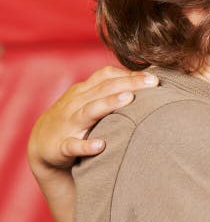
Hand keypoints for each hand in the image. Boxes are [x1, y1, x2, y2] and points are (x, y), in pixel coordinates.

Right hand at [27, 65, 157, 176]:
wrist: (42, 145)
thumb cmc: (75, 120)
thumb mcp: (89, 101)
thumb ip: (111, 91)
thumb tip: (146, 82)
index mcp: (84, 91)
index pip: (107, 77)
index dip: (129, 74)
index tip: (155, 76)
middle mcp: (76, 103)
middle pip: (104, 89)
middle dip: (129, 84)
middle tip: (153, 82)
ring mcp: (68, 124)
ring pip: (89, 111)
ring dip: (108, 104)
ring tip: (128, 99)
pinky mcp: (61, 146)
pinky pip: (73, 145)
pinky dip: (86, 146)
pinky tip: (101, 146)